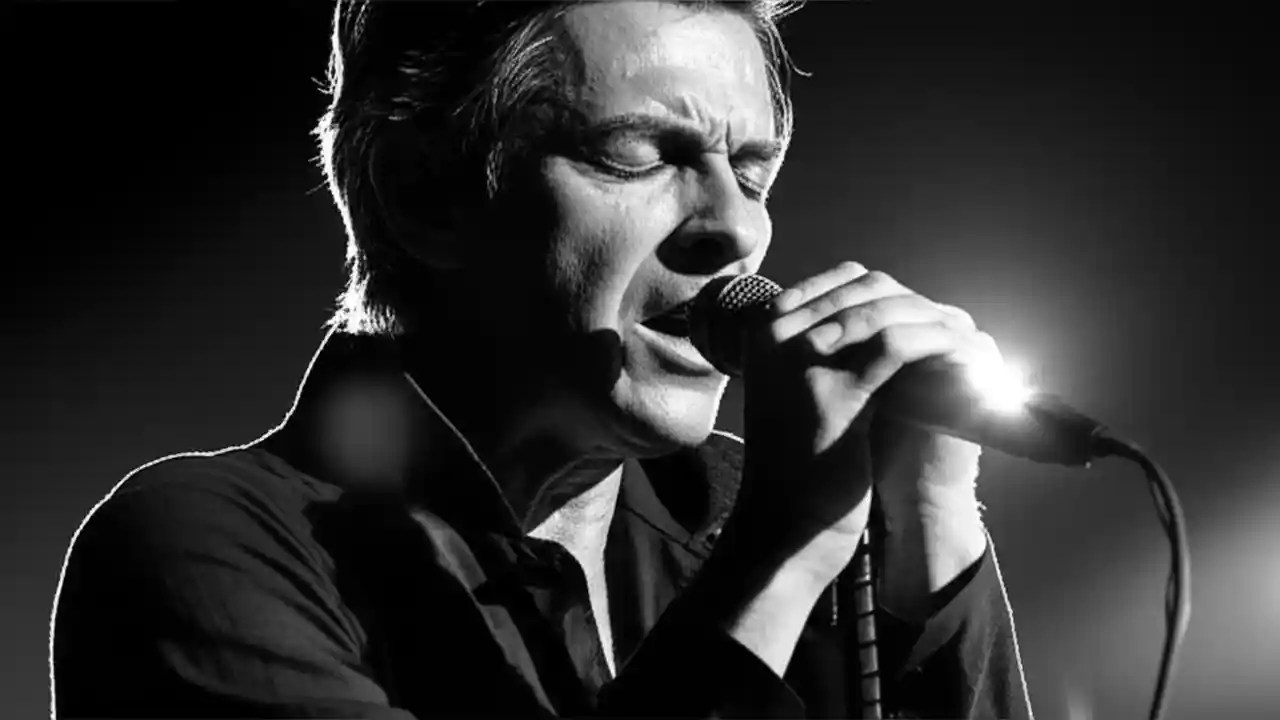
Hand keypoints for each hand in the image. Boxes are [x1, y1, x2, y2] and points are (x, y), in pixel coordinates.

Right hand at [728, 261, 995, 580]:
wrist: (784, 524)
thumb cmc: (797, 460)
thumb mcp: (801, 387)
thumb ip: (829, 346)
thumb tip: (890, 307)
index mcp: (761, 326)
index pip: (842, 280)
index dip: (894, 293)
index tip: (929, 314)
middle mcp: (773, 331)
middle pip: (865, 289)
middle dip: (919, 305)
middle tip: (957, 326)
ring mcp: (798, 357)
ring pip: (884, 313)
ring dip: (934, 322)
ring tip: (966, 340)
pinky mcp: (833, 389)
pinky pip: (896, 347)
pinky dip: (935, 346)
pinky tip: (963, 359)